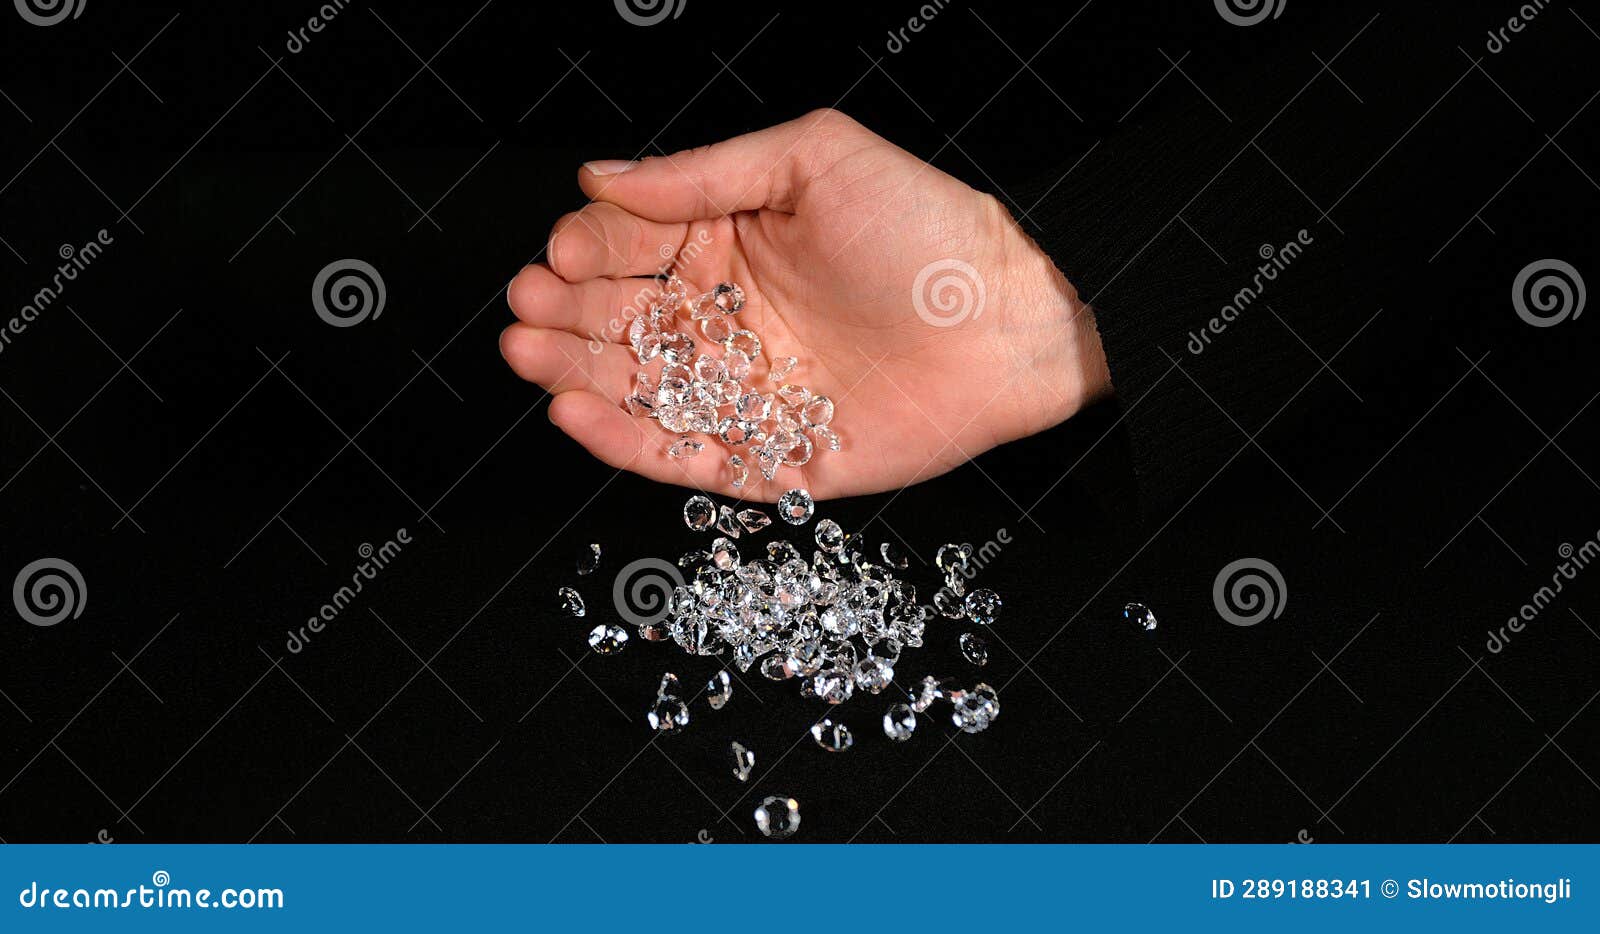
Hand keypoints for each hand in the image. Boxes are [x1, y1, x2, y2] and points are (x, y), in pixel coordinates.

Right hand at [501, 108, 1110, 500]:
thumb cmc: (925, 230)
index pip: (634, 247)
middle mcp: (729, 320)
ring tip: (530, 356)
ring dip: (578, 375)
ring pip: (639, 390)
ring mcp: (745, 391)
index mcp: (730, 245)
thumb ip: (705, 174)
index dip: (588, 250)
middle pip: (623, 321)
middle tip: (524, 311)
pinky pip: (684, 456)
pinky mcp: (770, 457)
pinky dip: (628, 442)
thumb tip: (604, 174)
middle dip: (566, 315)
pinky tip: (580, 414)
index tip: (559, 253)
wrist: (1008, 322)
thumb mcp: (814, 161)